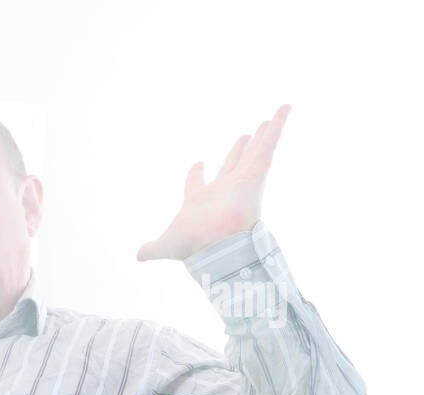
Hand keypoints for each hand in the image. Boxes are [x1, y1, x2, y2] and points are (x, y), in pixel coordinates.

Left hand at [137, 104, 290, 261]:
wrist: (217, 246)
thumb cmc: (194, 245)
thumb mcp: (167, 244)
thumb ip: (153, 249)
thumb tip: (138, 256)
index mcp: (201, 200)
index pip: (197, 183)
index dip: (196, 174)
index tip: (198, 164)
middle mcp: (223, 189)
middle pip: (233, 164)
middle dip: (238, 151)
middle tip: (245, 136)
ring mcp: (241, 181)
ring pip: (255, 152)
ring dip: (263, 135)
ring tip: (270, 118)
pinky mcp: (255, 173)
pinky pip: (269, 145)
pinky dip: (278, 125)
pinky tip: (285, 108)